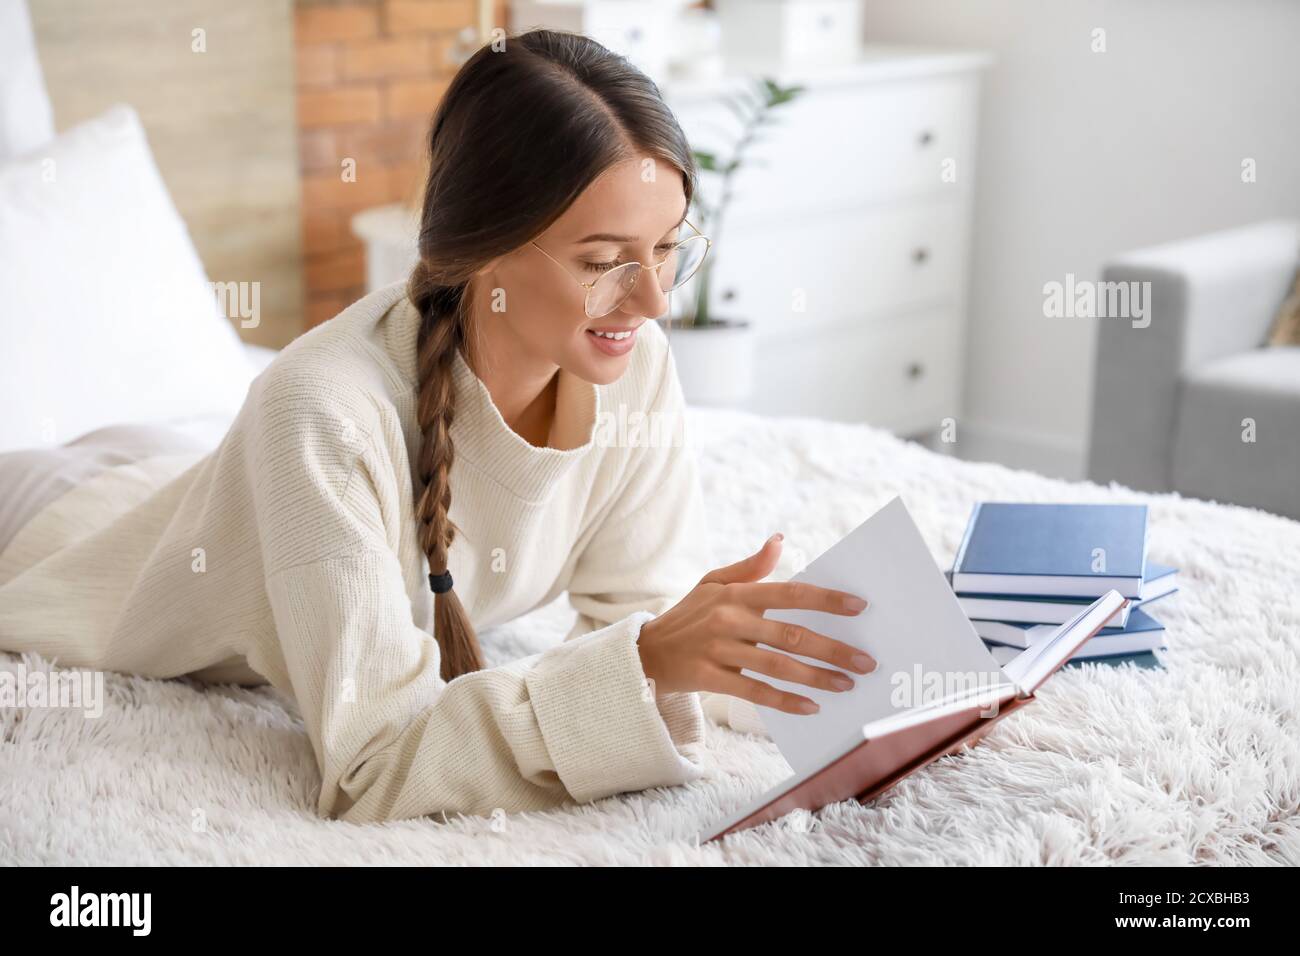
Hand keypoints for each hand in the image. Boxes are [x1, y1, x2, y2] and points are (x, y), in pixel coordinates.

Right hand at [636, 533, 875, 714]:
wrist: (646, 652)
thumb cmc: (688, 615)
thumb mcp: (712, 583)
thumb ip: (750, 567)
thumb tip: (779, 541)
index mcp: (735, 594)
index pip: (789, 593)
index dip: (825, 599)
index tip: (859, 607)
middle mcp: (729, 620)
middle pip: (791, 635)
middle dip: (833, 649)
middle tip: (865, 661)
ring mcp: (719, 650)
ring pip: (778, 665)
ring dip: (816, 677)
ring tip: (846, 685)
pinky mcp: (711, 678)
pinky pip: (755, 692)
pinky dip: (785, 701)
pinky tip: (811, 707)